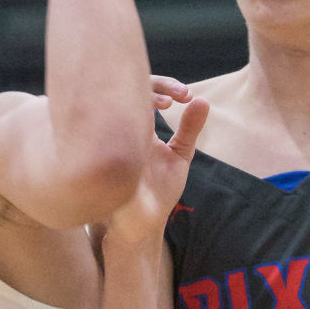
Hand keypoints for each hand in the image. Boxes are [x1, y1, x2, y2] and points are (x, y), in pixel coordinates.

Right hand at [105, 77, 208, 247]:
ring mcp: (112, 139)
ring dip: (144, 96)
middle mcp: (123, 128)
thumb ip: (188, 130)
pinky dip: (127, 115)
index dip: (164, 86)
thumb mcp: (179, 155)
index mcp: (139, 125)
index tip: (186, 96)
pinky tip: (149, 118)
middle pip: (128, 89)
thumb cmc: (158, 190)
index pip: (144, 91)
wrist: (140, 223)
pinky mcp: (106, 153)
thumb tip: (203, 100)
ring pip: (116, 102)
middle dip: (157, 85)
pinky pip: (107, 126)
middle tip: (181, 96)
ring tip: (167, 104)